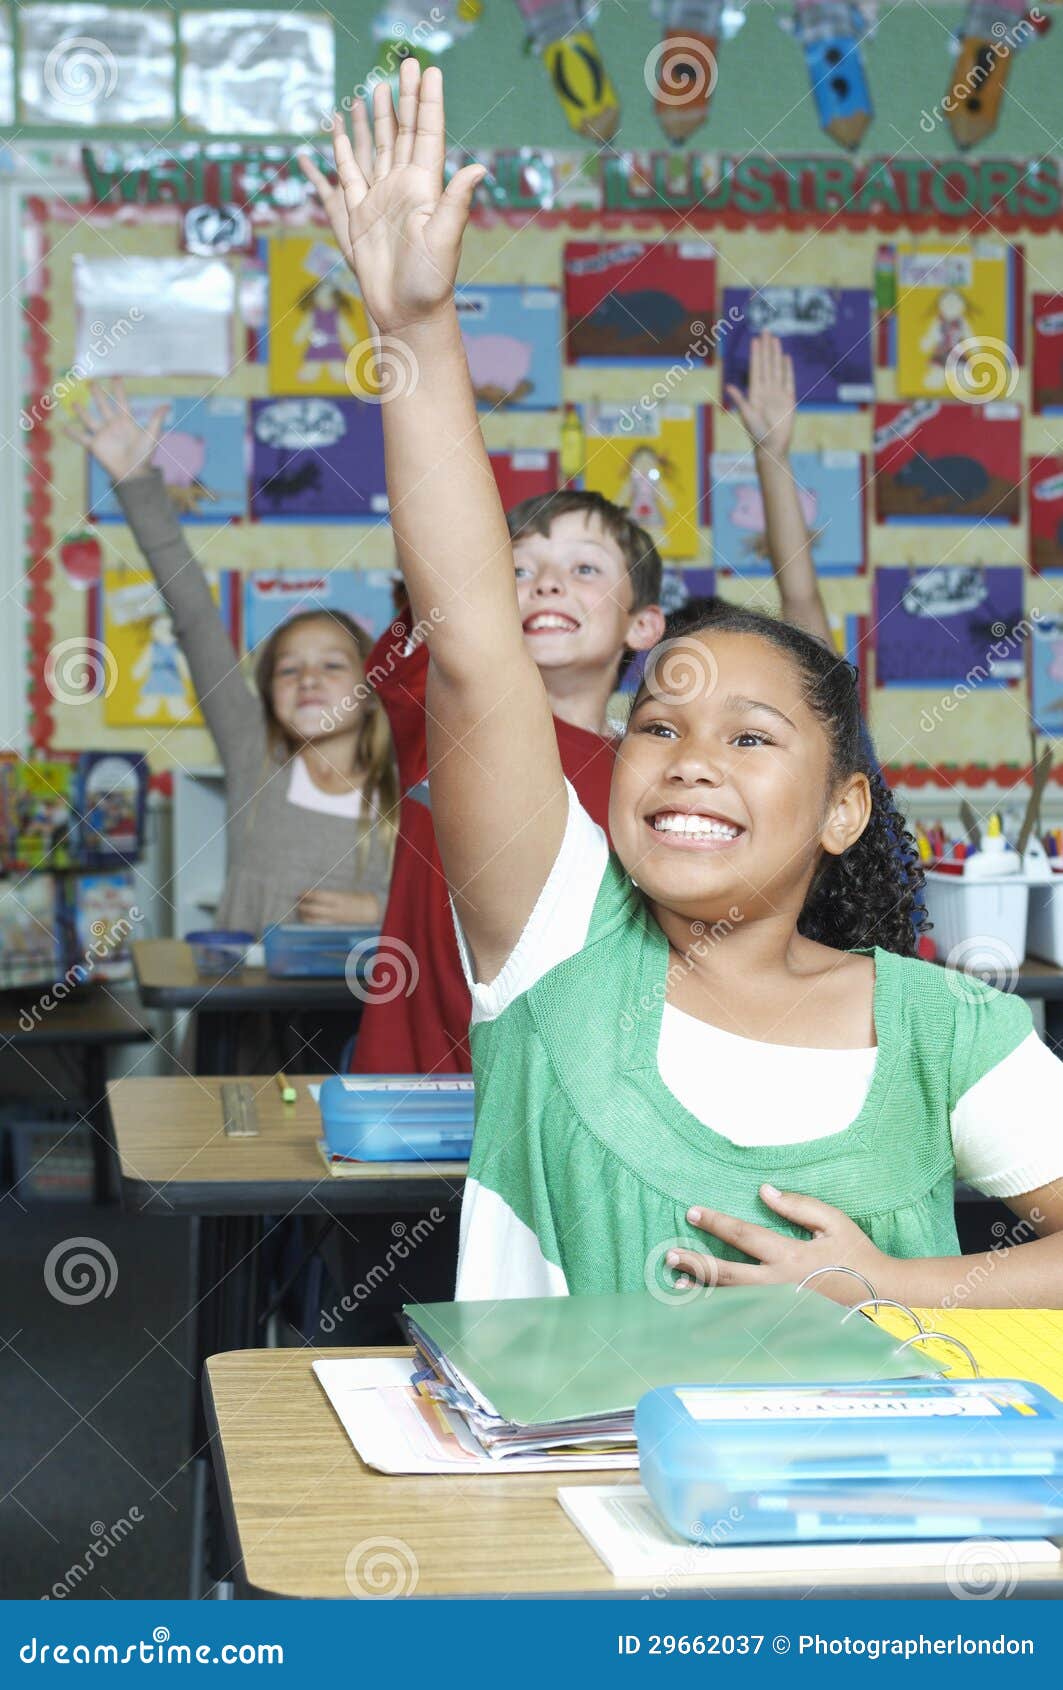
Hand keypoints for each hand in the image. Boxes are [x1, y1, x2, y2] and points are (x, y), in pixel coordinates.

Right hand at [66, 379, 166, 482]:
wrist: (134, 474)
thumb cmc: (144, 456)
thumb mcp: (151, 436)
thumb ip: (156, 420)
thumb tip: (166, 405)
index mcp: (126, 422)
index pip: (121, 402)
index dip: (119, 390)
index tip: (116, 377)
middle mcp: (113, 426)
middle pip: (103, 406)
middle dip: (98, 395)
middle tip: (91, 383)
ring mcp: (103, 435)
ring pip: (90, 419)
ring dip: (82, 411)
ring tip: (74, 402)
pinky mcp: (95, 446)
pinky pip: (81, 438)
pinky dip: (72, 433)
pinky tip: (63, 427)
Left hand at [297, 889, 378, 925]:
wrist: (372, 912)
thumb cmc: (358, 901)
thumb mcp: (345, 895)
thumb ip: (329, 896)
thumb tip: (312, 896)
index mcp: (339, 899)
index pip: (318, 896)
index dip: (307, 894)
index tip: (301, 893)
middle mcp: (336, 911)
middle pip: (313, 909)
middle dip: (303, 906)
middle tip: (299, 903)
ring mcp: (334, 921)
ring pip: (313, 921)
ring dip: (304, 917)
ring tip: (301, 913)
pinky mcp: (334, 928)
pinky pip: (319, 927)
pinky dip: (311, 924)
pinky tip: (309, 921)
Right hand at [298, 61, 484, 336]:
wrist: (406, 313)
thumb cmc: (430, 283)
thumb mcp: (445, 241)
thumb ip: (455, 202)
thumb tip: (478, 169)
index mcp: (425, 188)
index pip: (427, 134)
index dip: (428, 103)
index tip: (430, 71)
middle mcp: (404, 187)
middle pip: (403, 131)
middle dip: (405, 98)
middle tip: (407, 63)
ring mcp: (381, 198)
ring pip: (377, 146)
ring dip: (377, 118)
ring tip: (376, 87)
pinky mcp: (358, 213)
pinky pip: (347, 172)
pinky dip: (342, 149)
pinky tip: (340, 129)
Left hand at [665, 1184, 891, 1305]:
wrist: (880, 1292)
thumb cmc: (856, 1252)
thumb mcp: (832, 1220)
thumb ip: (797, 1205)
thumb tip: (764, 1191)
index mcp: (790, 1256)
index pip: (743, 1235)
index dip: (715, 1222)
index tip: (692, 1212)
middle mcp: (779, 1284)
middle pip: (727, 1274)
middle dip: (696, 1262)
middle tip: (670, 1253)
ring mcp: (779, 1305)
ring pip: (732, 1298)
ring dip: (703, 1289)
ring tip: (677, 1280)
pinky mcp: (783, 1318)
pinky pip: (746, 1313)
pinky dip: (722, 1309)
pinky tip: (704, 1304)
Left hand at [726, 331, 796, 457]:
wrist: (772, 446)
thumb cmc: (757, 434)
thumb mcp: (747, 415)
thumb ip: (740, 399)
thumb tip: (729, 386)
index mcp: (755, 392)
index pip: (756, 368)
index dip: (756, 354)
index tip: (756, 340)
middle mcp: (766, 390)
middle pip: (766, 364)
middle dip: (766, 348)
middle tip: (767, 331)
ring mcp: (777, 394)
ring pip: (777, 369)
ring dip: (776, 354)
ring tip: (776, 340)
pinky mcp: (789, 399)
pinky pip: (788, 380)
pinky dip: (787, 369)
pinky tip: (785, 358)